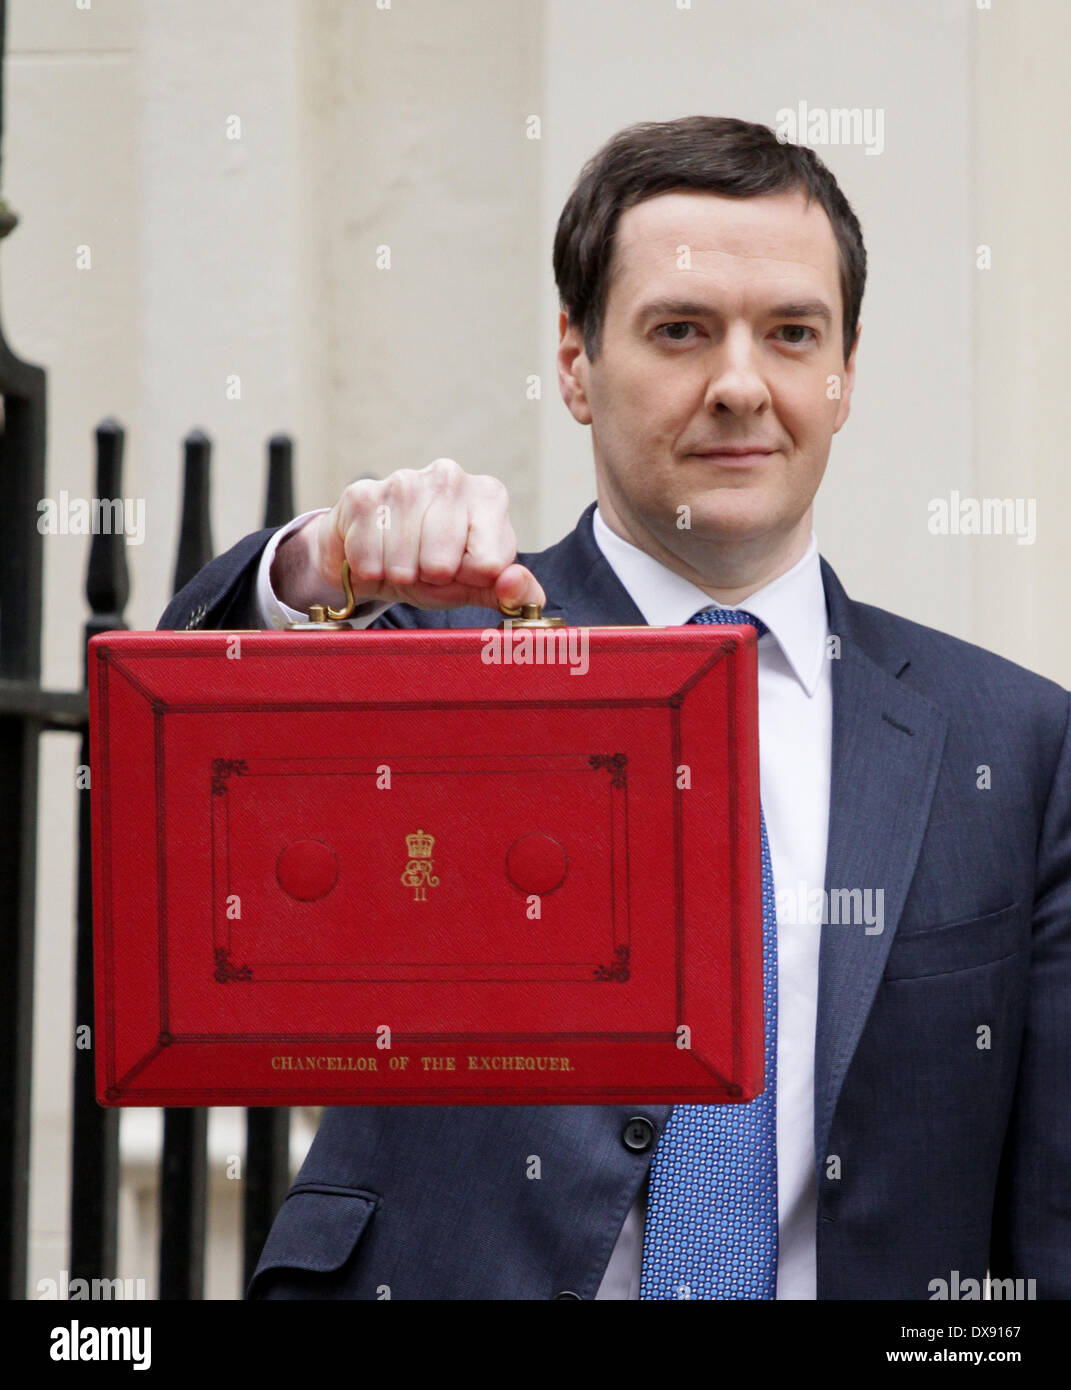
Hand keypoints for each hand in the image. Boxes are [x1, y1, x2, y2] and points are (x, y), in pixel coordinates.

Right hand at [281, 459, 545, 613]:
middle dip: (431, 580)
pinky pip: (368, 558)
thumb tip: (514, 583)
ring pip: (404, 565)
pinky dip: (370, 570)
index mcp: (489, 496)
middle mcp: (450, 477)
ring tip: (401, 562)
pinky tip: (375, 555)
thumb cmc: (436, 567)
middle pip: (442, 565)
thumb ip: (515, 593)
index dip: (467, 579)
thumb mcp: (479, 584)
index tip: (458, 569)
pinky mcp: (363, 495)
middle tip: (425, 568)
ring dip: (399, 576)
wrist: (377, 555)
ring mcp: (405, 480)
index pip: (487, 564)